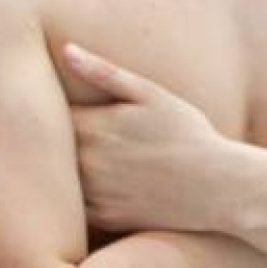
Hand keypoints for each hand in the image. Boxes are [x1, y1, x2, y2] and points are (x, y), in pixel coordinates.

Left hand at [60, 44, 235, 233]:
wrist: (221, 187)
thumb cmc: (187, 133)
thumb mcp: (150, 94)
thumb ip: (104, 72)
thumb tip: (66, 50)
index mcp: (92, 126)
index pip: (46, 115)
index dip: (46, 109)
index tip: (50, 107)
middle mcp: (87, 161)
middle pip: (48, 148)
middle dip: (50, 139)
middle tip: (55, 134)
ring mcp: (95, 192)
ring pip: (58, 178)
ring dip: (59, 169)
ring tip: (77, 159)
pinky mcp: (105, 217)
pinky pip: (75, 207)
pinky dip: (76, 197)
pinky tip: (93, 184)